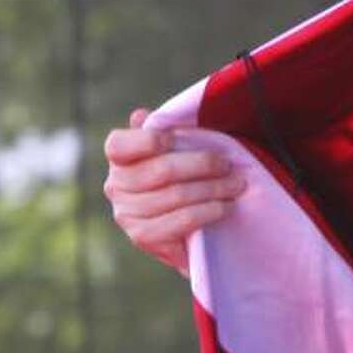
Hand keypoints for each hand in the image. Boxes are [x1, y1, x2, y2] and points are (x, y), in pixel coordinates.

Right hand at [102, 109, 245, 275]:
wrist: (184, 231)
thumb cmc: (180, 179)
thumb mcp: (173, 151)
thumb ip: (160, 132)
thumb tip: (141, 115)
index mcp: (119, 158)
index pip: (119, 145)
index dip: (146, 141)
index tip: (174, 139)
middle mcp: (115, 186)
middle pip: (162, 170)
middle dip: (202, 165)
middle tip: (228, 165)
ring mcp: (126, 214)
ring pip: (177, 195)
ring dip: (213, 189)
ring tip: (236, 185)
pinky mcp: (143, 237)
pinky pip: (182, 220)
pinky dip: (208, 211)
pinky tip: (225, 207)